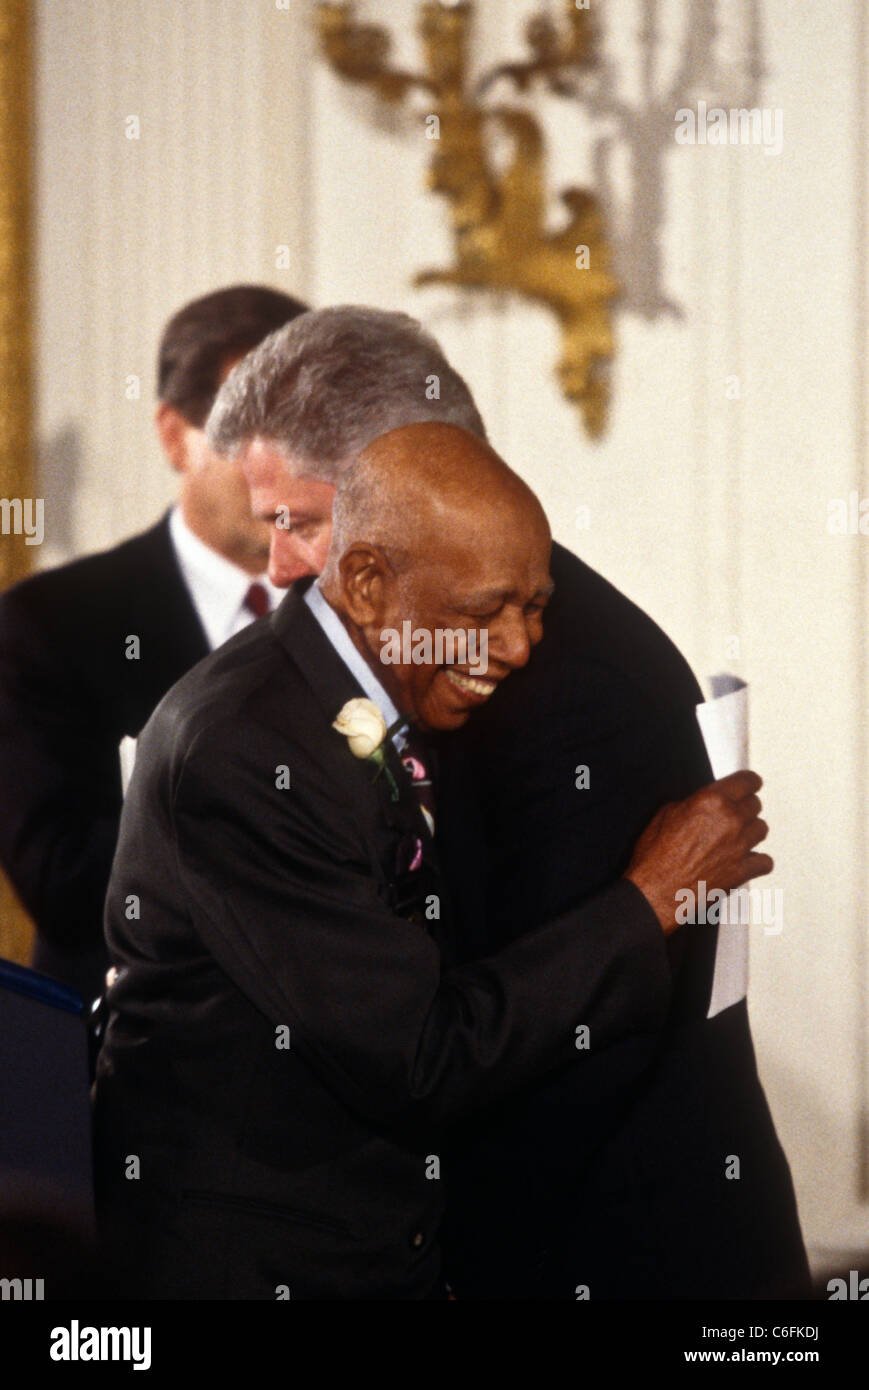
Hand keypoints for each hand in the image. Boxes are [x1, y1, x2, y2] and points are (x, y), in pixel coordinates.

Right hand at [624, 770, 771, 934]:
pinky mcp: (742, 870)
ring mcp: (739, 846)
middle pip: (755, 804)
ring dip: (751, 831)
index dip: (749, 783)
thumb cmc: (655, 858)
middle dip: (744, 807)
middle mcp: (730, 820)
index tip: (750, 785)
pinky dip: (758, 860)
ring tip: (737, 837)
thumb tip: (702, 803)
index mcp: (710, 801)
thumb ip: (692, 804)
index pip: (747, 781)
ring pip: (762, 829)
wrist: (655, 892)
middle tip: (733, 814)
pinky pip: (765, 861)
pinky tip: (746, 859)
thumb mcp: (665, 814)